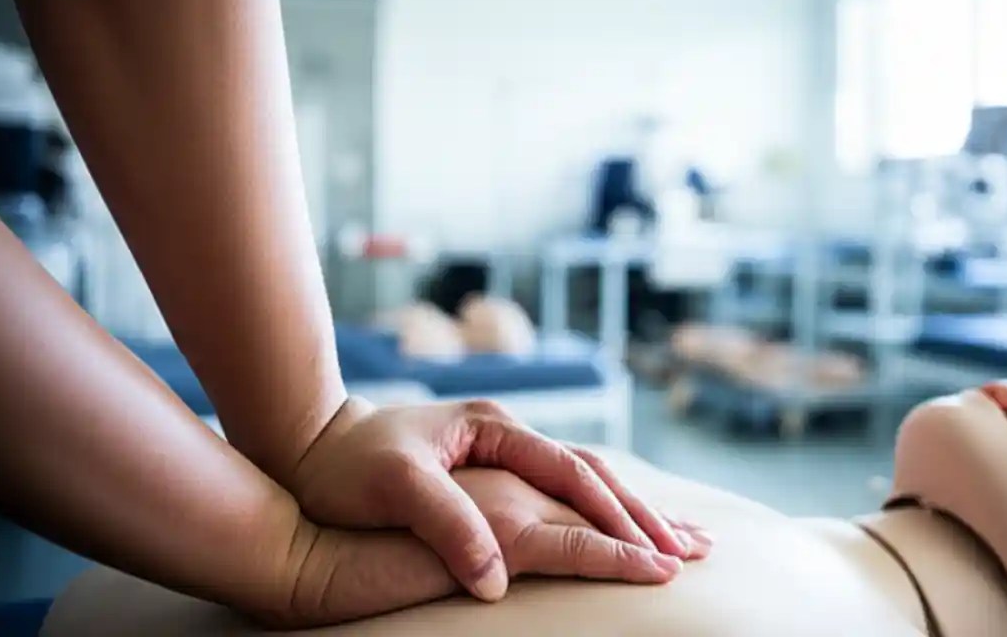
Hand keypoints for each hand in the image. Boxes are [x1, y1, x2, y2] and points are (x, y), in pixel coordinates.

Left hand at [285, 396, 690, 601]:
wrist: (313, 445)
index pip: (572, 474)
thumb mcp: (393, 487)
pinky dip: (602, 512)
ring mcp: (507, 453)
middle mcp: (510, 436)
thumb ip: (449, 523)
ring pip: (587, 482)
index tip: (651, 554)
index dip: (613, 516)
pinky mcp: (497, 474)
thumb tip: (497, 576)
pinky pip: (565, 493)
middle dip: (644, 514)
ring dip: (633, 513)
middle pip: (594, 475)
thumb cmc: (347, 466)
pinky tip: (622, 530)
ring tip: (680, 540)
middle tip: (693, 551)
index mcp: (496, 430)